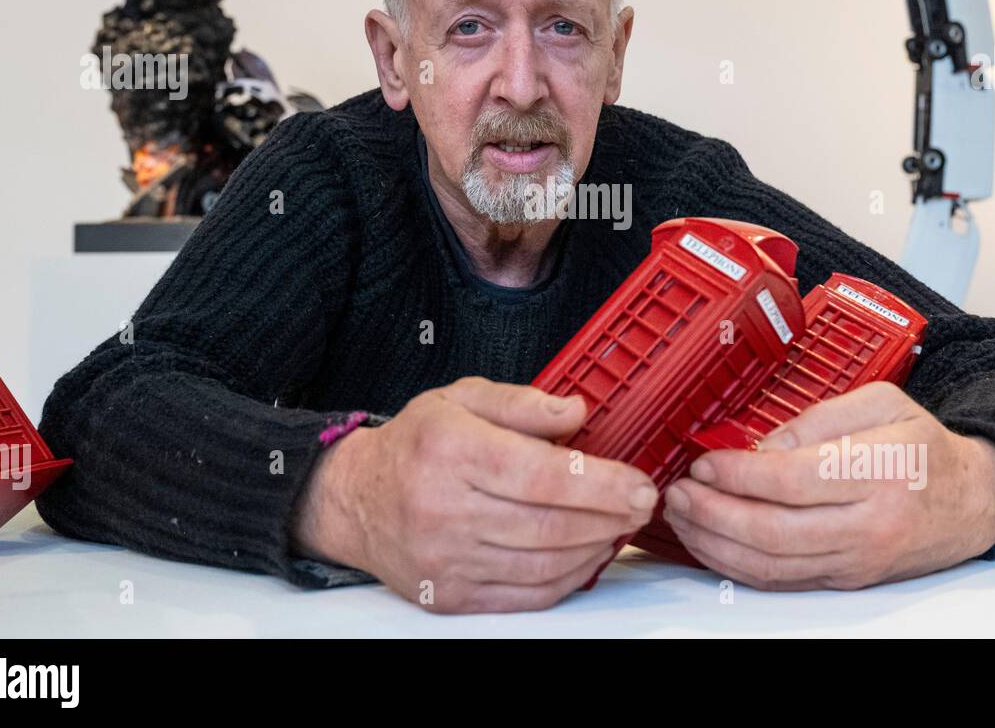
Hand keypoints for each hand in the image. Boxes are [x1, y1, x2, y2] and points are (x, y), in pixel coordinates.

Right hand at [291, 376, 657, 612]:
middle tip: (640, 504)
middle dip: (609, 517)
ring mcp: (446, 559)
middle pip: (549, 525)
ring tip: (618, 527)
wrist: (354, 499)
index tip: (638, 483)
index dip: (601, 483)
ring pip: (543, 565)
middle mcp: (444, 508)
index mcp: (451, 450)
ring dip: (595, 549)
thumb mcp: (461, 398)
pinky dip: (566, 579)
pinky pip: (525, 595)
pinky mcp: (450, 596)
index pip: (542, 475)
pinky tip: (586, 555)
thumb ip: (523, 402)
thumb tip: (575, 412)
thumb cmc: (414, 445)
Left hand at [662, 381, 994, 590]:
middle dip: (713, 514)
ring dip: (714, 544)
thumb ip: (819, 418)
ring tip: (681, 517)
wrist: (972, 501)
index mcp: (881, 472)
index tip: (704, 462)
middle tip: (677, 493)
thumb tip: (760, 445)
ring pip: (772, 566)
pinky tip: (710, 543)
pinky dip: (736, 566)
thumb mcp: (882, 403)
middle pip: (775, 533)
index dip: (738, 475)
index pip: (794, 481)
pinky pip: (781, 581)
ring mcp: (857, 560)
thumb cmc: (923, 446)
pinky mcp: (847, 580)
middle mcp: (870, 525)